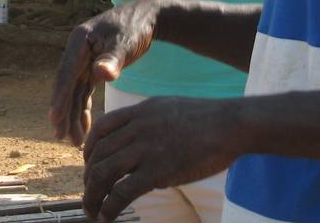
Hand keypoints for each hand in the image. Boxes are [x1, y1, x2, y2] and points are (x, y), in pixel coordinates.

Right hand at [50, 0, 172, 145]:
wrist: (147, 17)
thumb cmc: (135, 27)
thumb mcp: (125, 42)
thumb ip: (113, 59)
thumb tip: (100, 74)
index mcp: (79, 41)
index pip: (66, 74)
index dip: (60, 98)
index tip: (55, 120)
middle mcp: (76, 51)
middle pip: (66, 86)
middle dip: (63, 112)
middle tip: (61, 137)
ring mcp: (82, 60)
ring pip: (73, 92)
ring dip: (72, 115)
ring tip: (74, 141)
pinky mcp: (91, 67)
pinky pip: (83, 92)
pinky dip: (83, 109)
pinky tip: (85, 127)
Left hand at [82, 96, 243, 221]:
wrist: (231, 125)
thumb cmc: (208, 119)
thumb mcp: (168, 108)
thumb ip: (148, 120)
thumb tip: (138, 136)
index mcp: (138, 112)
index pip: (100, 129)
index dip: (88, 149)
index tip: (89, 164)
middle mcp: (136, 129)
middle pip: (97, 154)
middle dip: (88, 177)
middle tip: (89, 193)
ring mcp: (145, 149)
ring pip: (103, 173)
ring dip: (92, 195)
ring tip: (92, 210)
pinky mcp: (157, 171)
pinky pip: (122, 192)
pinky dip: (109, 206)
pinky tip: (107, 216)